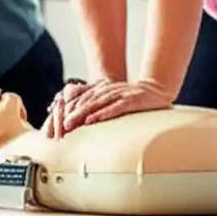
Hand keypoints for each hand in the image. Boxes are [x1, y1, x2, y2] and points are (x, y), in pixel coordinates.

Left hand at [44, 79, 171, 137]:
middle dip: (72, 113)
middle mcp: (110, 90)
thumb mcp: (113, 98)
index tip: (59, 123)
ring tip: (71, 125)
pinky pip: (114, 107)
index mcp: (104, 89)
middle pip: (86, 101)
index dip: (70, 109)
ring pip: (97, 103)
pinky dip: (102, 114)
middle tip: (61, 126)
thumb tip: (80, 116)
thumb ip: (97, 104)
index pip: (82, 98)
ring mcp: (121, 94)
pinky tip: (93, 120)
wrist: (157, 90)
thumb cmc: (134, 98)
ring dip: (82, 114)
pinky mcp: (132, 100)